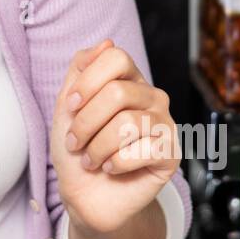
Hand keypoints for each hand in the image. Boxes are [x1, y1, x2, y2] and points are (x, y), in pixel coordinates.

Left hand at [50, 40, 179, 235]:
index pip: (116, 57)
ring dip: (96, 147)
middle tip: (75, 142)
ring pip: (126, 123)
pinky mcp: (171, 155)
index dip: (88, 81)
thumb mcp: (68, 106)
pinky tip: (111, 169)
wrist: (86, 196)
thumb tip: (106, 42)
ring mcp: (165, 125)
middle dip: (86, 122)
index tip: (70, 105)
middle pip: (117, 92)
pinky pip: (141, 151)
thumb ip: (81, 70)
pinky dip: (115, 164)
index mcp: (129, 80)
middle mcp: (152, 97)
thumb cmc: (77, 149)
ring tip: (90, 159)